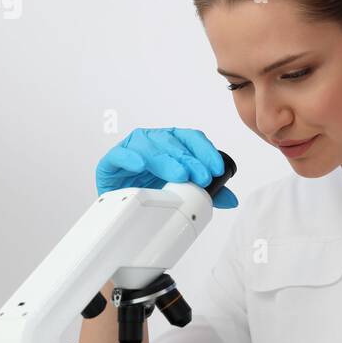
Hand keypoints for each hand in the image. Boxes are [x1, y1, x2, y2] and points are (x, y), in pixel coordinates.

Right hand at [96, 127, 236, 206]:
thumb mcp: (181, 191)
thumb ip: (206, 192)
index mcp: (171, 143)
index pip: (191, 139)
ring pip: (150, 146)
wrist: (119, 204)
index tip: (217, 169)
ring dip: (167, 160)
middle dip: (191, 160)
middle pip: (173, 142)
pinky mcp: (111, 162)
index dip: (205, 151)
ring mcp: (131, 149)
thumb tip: (231, 199)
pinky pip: (119, 155)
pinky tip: (140, 166)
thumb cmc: (150, 190)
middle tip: (202, 177)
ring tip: (180, 175)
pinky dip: (130, 159)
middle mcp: (152, 141)